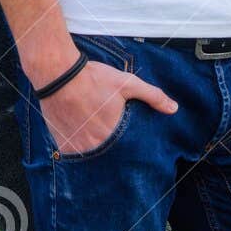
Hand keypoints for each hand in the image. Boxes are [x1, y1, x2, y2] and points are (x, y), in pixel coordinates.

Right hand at [38, 60, 178, 154]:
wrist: (58, 73)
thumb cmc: (92, 78)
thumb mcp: (126, 83)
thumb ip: (152, 96)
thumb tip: (173, 108)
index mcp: (112, 135)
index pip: (126, 153)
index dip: (128, 150)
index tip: (127, 145)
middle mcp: (94, 145)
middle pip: (107, 156)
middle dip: (110, 149)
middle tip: (108, 138)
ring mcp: (76, 146)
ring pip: (90, 157)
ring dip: (94, 151)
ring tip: (94, 137)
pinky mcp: (61, 143)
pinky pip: (72, 155)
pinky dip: (77, 148)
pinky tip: (80, 135)